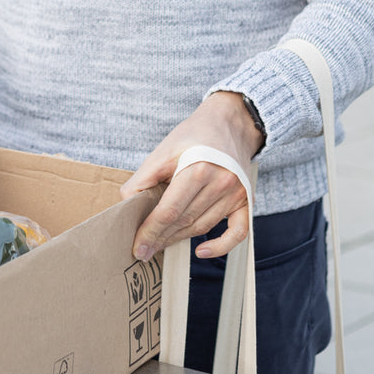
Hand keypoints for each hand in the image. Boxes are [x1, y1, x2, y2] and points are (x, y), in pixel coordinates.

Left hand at [120, 92, 263, 263]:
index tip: (138, 246)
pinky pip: (238, 232)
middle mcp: (221, 182)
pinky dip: (221, 246)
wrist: (229, 122)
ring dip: (181, 239)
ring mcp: (236, 193)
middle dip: (161, 238)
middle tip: (145, 249)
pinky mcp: (246, 199)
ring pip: (203, 226)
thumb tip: (126, 204)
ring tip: (162, 243)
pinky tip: (201, 251)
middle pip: (185, 221)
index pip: (169, 211)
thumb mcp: (163, 150)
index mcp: (197, 168)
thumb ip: (143, 178)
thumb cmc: (194, 135)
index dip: (150, 231)